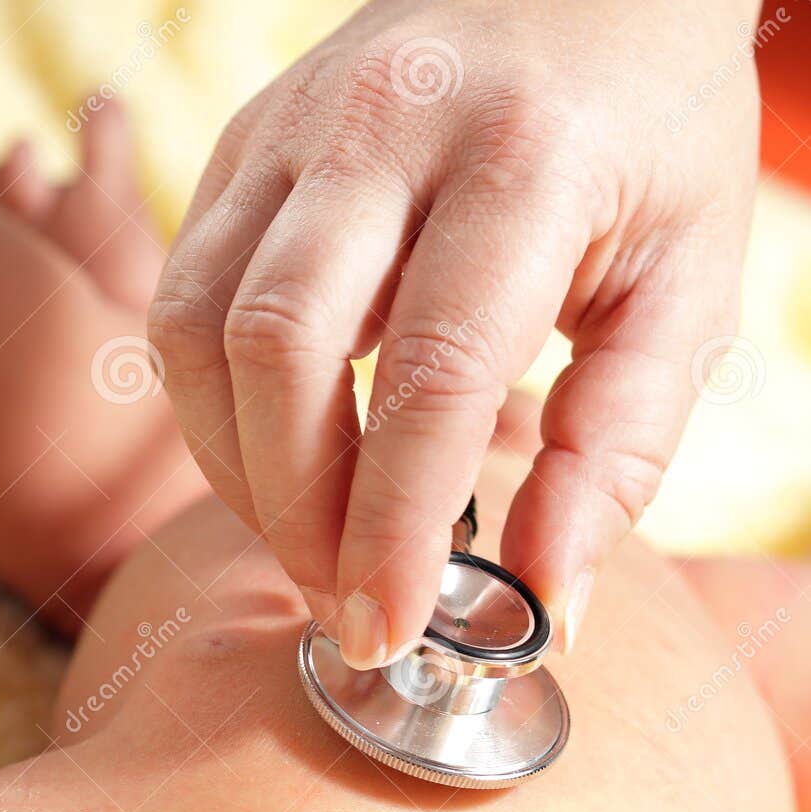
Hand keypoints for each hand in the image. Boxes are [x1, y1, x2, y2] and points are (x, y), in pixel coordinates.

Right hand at [150, 0, 760, 663]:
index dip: (394, 526)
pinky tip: (279, 462)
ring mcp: (291, 123)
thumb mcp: (689, 286)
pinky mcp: (240, 143)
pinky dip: (213, 410)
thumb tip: (546, 597)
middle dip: (297, 513)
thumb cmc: (650, 144)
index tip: (389, 631)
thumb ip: (620, 447)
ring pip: (200, 329)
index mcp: (524, 155)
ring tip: (312, 545)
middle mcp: (385, 121)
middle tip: (347, 606)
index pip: (429, 372)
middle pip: (279, 349)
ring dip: (239, 471)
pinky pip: (183, 299)